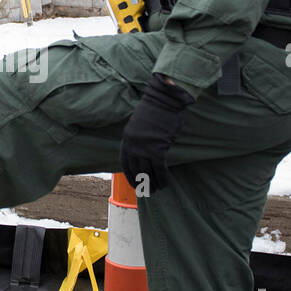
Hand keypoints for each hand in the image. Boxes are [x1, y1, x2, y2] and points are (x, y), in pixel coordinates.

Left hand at [119, 74, 193, 193]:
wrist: (164, 100)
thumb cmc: (155, 110)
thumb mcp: (140, 125)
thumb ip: (140, 140)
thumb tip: (144, 155)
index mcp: (127, 139)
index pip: (125, 163)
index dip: (130, 176)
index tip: (134, 184)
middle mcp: (133, 145)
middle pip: (136, 170)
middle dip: (142, 182)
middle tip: (147, 190)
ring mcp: (145, 148)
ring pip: (147, 172)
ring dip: (153, 183)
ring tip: (157, 189)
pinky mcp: (158, 149)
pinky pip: (160, 169)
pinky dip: (163, 178)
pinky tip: (165, 184)